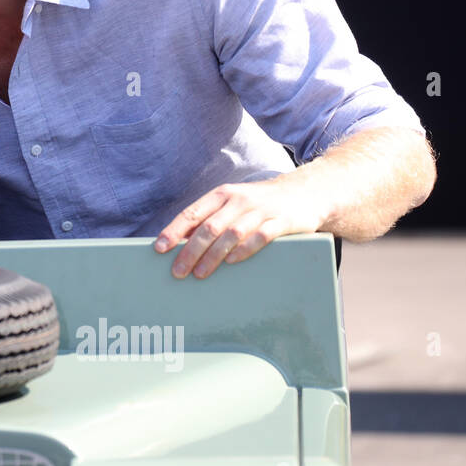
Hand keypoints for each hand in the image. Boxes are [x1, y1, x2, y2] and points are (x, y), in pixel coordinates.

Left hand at [153, 176, 328, 278]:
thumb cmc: (259, 203)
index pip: (192, 213)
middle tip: (178, 271)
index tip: (159, 248)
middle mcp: (239, 200)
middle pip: (209, 227)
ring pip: (231, 234)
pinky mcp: (282, 221)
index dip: (174, 231)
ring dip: (213, 256)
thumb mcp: (232, 203)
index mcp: (222, 194)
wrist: (305, 192)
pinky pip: (261, 236)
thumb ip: (210, 218)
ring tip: (200, 274)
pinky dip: (245, 249)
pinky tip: (232, 262)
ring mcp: (261, 210)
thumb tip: (180, 242)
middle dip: (190, 251)